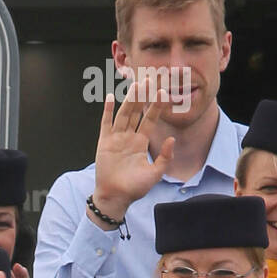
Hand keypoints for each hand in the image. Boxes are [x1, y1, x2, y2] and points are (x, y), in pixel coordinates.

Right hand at [91, 79, 175, 222]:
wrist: (116, 198)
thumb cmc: (134, 189)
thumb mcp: (155, 174)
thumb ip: (164, 157)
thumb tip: (172, 139)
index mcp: (141, 142)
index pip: (150, 119)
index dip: (157, 106)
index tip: (163, 92)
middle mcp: (129, 137)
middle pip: (137, 112)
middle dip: (144, 96)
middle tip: (150, 79)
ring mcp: (116, 138)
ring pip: (124, 115)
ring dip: (130, 100)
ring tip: (136, 85)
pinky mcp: (104, 143)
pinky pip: (106, 124)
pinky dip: (108, 111)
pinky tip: (111, 97)